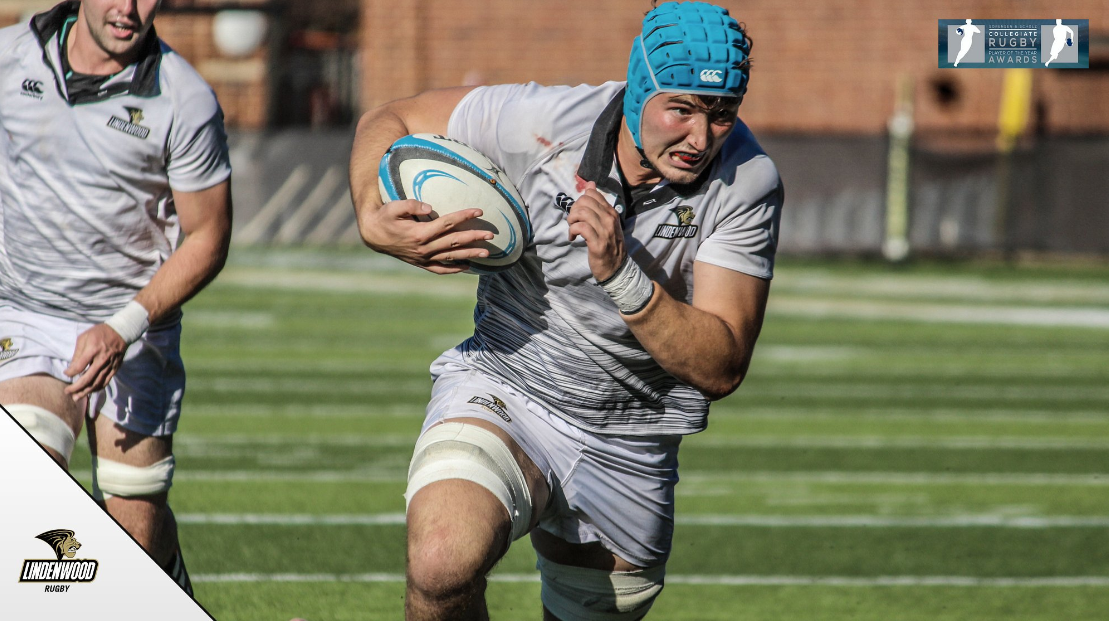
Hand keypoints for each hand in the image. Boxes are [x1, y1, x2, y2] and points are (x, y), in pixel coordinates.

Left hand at [64, 324, 127, 401]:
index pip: (79, 367)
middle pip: (87, 378)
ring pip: (97, 383)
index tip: (66, 374)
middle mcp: (102, 360)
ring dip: (86, 391)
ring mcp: (109, 365)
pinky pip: (105, 381)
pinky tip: (90, 391)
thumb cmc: (100, 333)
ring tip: (77, 397)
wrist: (121, 332)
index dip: (70, 373)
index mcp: (93, 350)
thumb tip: (71, 368)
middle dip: (76, 388)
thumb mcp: (84, 337)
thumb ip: (77, 353)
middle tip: (67, 392)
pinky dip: (97, 388)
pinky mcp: (115, 368)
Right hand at [358, 199, 493, 273]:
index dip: (464, 216)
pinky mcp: (421, 263)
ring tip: (487, 252)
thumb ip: (411, 205)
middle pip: (454, 241)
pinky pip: (440, 269)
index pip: (447, 223)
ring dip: (470, 254)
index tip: (479, 210)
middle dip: (474, 237)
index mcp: (419, 233)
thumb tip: (430, 208)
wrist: (373, 235)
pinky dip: (454, 269)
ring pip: (451, 257)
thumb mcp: (394, 207)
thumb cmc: (385, 217)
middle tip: (491, 234)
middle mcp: (424, 248)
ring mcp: (423, 258)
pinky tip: (467, 267)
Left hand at [567, 182, 625, 281]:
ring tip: (572, 229)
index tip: (579, 213)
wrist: (617, 268)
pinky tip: (572, 238)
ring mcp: (605, 231)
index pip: (592, 194)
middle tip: (573, 222)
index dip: (579, 201)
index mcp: (611, 212)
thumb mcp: (606, 222)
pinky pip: (581, 228)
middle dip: (573, 210)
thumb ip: (598, 205)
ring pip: (582, 213)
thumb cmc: (609, 244)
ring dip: (571, 220)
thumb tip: (589, 184)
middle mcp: (609, 219)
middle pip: (584, 201)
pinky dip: (572, 231)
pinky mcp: (598, 243)